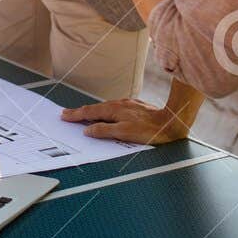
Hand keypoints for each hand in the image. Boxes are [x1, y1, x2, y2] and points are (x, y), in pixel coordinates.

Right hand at [59, 97, 190, 143]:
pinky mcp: (137, 107)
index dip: (76, 115)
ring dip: (93, 110)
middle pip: (95, 108)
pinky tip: (109, 113)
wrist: (173, 121)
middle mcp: (119, 104)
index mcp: (113, 110)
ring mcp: (128, 105)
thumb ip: (104, 131)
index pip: (89, 112)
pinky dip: (106, 111)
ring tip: (84, 113)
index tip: (65, 116)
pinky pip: (116, 108)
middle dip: (80, 111)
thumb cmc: (150, 130)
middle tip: (68, 113)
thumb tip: (88, 130)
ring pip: (106, 107)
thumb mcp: (124, 133)